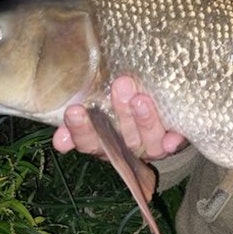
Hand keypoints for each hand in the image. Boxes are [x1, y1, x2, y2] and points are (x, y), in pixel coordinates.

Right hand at [52, 75, 187, 159]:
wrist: (162, 117)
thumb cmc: (122, 103)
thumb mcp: (101, 103)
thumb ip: (83, 109)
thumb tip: (58, 133)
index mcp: (105, 142)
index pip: (88, 141)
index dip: (80, 129)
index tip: (74, 110)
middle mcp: (127, 148)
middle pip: (121, 137)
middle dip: (120, 113)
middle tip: (120, 85)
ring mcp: (151, 147)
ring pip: (147, 139)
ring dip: (144, 121)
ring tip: (141, 99)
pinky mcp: (173, 142)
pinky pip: (174, 144)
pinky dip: (173, 141)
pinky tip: (172, 138)